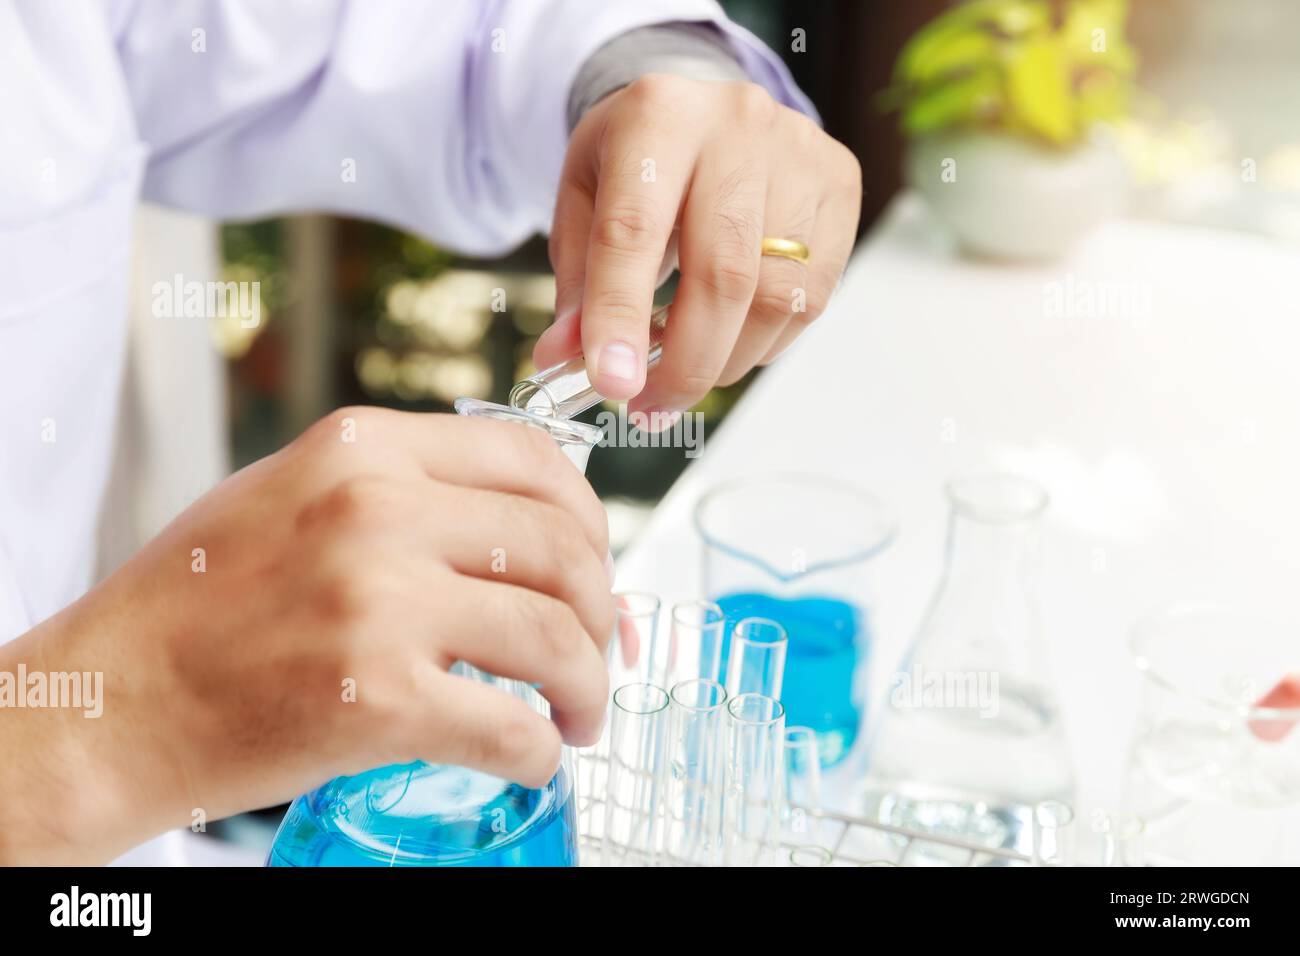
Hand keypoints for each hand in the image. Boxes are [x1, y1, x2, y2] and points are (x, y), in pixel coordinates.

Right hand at [0, 408, 611, 862]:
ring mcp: (377, 602)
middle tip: (597, 650)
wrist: (112, 701)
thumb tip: (521, 530)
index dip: (588, 517)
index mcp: (362, 449)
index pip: (532, 457)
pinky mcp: (374, 699)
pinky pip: (509, 726)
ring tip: (576, 712)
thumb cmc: (200, 604)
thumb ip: (406, 493)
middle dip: (600, 610)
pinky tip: (532, 755)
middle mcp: (374, 509)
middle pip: (560, 547)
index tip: (594, 563)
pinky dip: (540, 751)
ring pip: (553, 636)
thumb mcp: (295, 495)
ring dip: (587, 685)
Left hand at [537, 75, 860, 416]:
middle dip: (684, 362)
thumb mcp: (584, 202)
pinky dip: (766, 341)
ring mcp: (799, 154)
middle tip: (650, 407)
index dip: (621, 316)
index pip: (634, 231)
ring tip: (685, 374)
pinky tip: (732, 338)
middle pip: (721, 273)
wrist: (706, 113)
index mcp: (656, 116)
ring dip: (726, 360)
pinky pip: (811, 297)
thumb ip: (578, 282)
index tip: (612, 384)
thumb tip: (567, 360)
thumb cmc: (640, 163)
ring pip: (775, 295)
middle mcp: (737, 125)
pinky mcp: (839, 186)